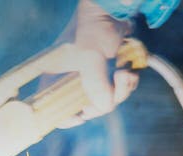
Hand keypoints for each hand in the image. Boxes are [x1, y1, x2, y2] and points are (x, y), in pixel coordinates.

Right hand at [46, 0, 139, 122]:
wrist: (114, 8)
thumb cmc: (94, 26)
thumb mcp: (91, 56)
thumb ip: (96, 86)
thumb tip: (104, 106)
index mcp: (55, 77)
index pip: (52, 109)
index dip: (66, 118)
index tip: (82, 115)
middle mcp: (70, 81)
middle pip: (86, 109)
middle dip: (105, 101)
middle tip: (117, 81)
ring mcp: (89, 79)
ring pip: (105, 101)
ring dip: (121, 91)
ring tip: (126, 73)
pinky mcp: (106, 76)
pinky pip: (116, 92)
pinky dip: (126, 86)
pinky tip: (130, 72)